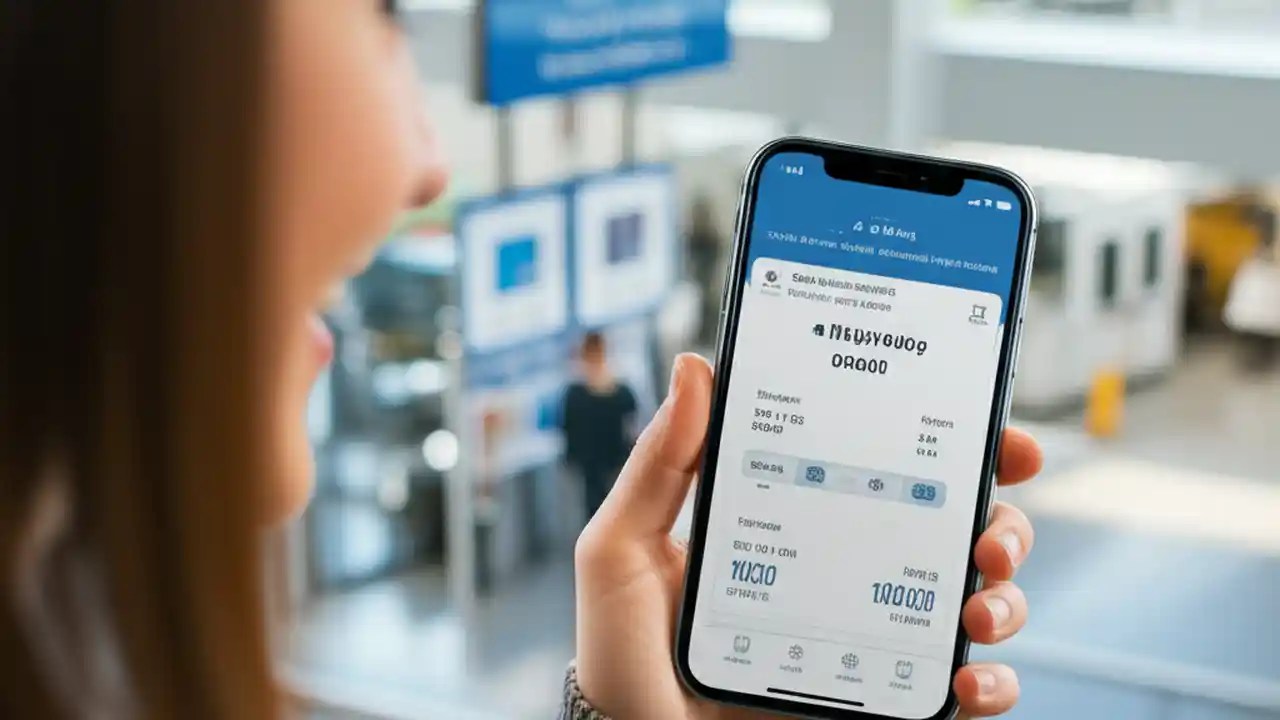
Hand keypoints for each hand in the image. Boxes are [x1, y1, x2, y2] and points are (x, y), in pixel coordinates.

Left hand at [574, 354, 1042, 719]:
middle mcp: (847, 576)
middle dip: (1000, 519)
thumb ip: (657, 467)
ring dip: (1005, 595)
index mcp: (800, 526)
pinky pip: (967, 692)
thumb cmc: (625, 658)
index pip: (885, 469)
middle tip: (990, 530)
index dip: (949, 443)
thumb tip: (696, 369)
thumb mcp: (624, 552)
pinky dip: (990, 684)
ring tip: (979, 607)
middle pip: (952, 531)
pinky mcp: (886, 702)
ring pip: (977, 601)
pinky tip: (967, 682)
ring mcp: (874, 641)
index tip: (987, 426)